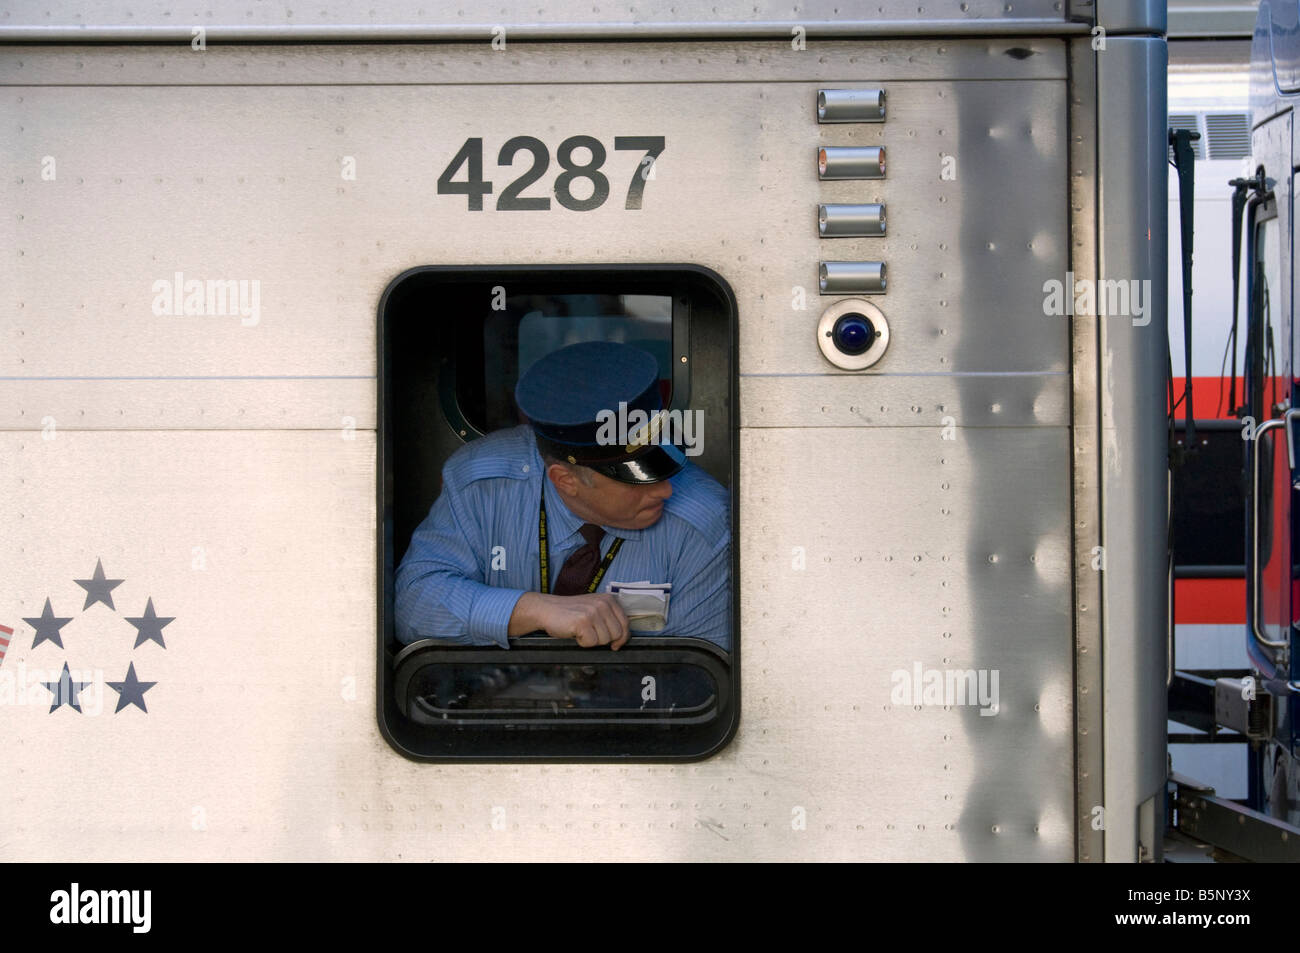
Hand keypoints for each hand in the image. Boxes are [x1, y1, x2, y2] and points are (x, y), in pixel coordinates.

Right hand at [509, 592, 630, 649]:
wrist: (546, 609)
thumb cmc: (570, 613)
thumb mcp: (594, 609)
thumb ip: (609, 619)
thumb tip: (621, 640)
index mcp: (609, 600)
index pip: (625, 624)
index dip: (622, 638)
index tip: (615, 644)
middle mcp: (603, 604)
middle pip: (617, 634)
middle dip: (604, 640)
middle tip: (590, 634)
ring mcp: (593, 612)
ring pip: (604, 640)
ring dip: (592, 641)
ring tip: (581, 630)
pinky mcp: (583, 622)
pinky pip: (591, 643)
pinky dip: (582, 643)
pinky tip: (575, 632)